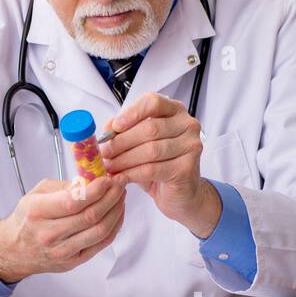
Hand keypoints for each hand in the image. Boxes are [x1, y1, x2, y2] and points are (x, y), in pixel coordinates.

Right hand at [0, 175, 125, 284]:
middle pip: (91, 216)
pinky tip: (116, 214)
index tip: (108, 179)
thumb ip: (63, 186)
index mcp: (38, 212)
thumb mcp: (36, 194)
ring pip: (100, 231)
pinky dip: (114, 227)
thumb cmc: (26, 219)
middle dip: (111, 197)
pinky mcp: (74, 261)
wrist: (15, 250)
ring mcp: (63, 251)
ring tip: (121, 197)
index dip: (96, 190)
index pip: (73, 202)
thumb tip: (90, 180)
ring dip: (116, 211)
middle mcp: (50, 234)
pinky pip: (101, 244)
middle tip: (120, 183)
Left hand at [98, 92, 221, 238]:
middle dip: (121, 142)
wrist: (180, 193)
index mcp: (174, 111)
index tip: (114, 127)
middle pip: (150, 128)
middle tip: (104, 152)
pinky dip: (131, 173)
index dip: (131, 113)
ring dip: (124, 160)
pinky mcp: (187, 168)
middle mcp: (187, 125)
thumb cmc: (159, 164)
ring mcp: (191, 146)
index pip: (153, 102)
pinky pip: (153, 169)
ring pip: (151, 150)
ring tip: (109, 166)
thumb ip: (124, 131)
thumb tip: (107, 129)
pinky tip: (120, 178)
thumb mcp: (139, 143)